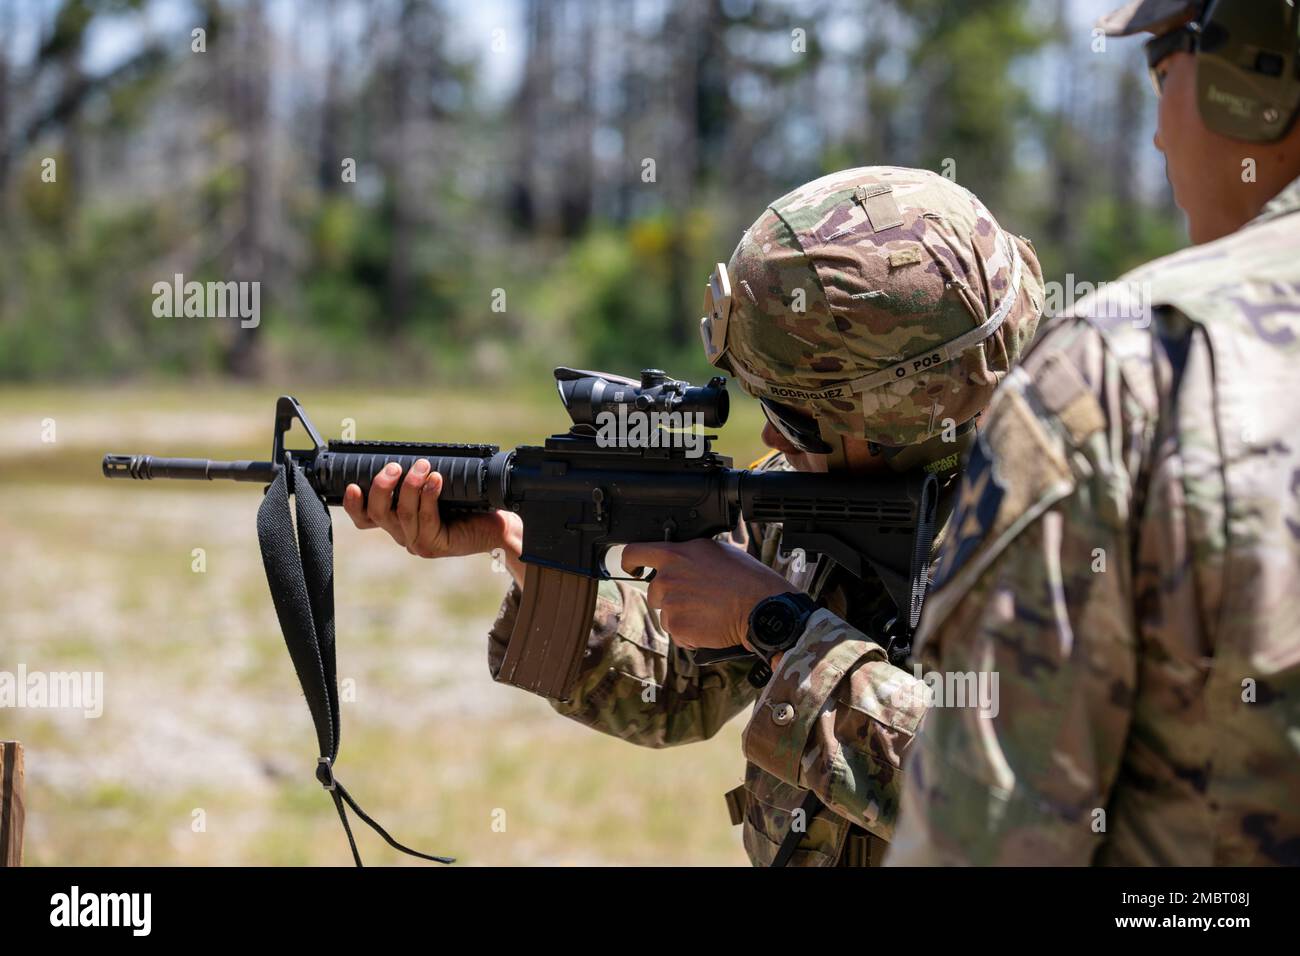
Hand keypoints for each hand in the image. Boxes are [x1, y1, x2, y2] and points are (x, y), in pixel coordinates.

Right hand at [343, 460, 524, 582]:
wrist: (498, 526)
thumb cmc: (468, 504)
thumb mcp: (437, 488)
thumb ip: (417, 479)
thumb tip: (406, 453)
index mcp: (397, 522)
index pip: (364, 518)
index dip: (353, 504)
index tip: (351, 485)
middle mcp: (403, 535)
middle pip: (376, 514)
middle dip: (381, 486)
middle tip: (395, 466)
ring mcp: (418, 543)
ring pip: (401, 514)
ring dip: (410, 486)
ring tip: (422, 465)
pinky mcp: (436, 545)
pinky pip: (426, 518)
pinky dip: (429, 495)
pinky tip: (436, 479)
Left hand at [620, 538, 795, 650]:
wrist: (759, 607)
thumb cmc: (746, 579)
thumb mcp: (716, 552)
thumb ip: (690, 555)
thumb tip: (683, 559)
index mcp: (676, 555)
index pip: (635, 552)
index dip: (629, 561)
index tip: (631, 567)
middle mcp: (667, 578)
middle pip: (654, 592)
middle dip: (669, 598)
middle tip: (697, 600)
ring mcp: (670, 603)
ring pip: (666, 614)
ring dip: (682, 616)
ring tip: (709, 613)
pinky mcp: (676, 626)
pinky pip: (677, 633)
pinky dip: (690, 634)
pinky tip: (710, 626)